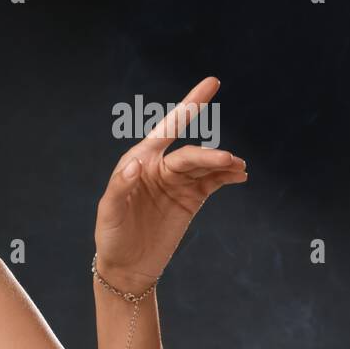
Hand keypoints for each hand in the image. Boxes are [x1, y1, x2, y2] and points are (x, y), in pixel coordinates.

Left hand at [94, 76, 247, 293]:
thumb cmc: (111, 236)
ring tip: (239, 169)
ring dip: (223, 165)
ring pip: (204, 167)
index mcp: (137, 162)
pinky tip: (240, 176)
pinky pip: (212, 182)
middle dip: (210, 156)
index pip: (166, 128)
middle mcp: (159, 168)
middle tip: (231, 162)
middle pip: (189, 155)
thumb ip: (121, 186)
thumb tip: (137, 163)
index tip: (212, 82)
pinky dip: (227, 177)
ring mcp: (177, 183)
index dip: (189, 105)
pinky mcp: (191, 200)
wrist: (127, 266)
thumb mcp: (109, 213)